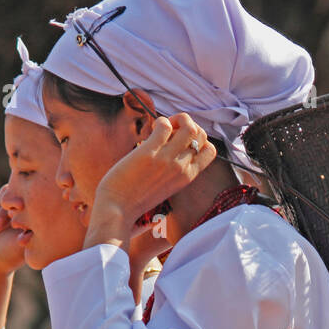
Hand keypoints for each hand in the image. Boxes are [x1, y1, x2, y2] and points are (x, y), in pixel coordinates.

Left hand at [83, 113, 217, 249]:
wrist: (118, 210)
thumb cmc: (136, 198)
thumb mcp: (165, 186)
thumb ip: (174, 169)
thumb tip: (172, 141)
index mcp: (187, 177)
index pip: (210, 150)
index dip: (199, 139)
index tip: (182, 140)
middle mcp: (182, 168)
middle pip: (201, 135)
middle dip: (188, 125)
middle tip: (172, 130)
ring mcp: (167, 160)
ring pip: (189, 127)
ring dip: (177, 119)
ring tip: (163, 126)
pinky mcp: (150, 152)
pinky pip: (164, 125)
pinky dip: (160, 122)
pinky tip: (151, 130)